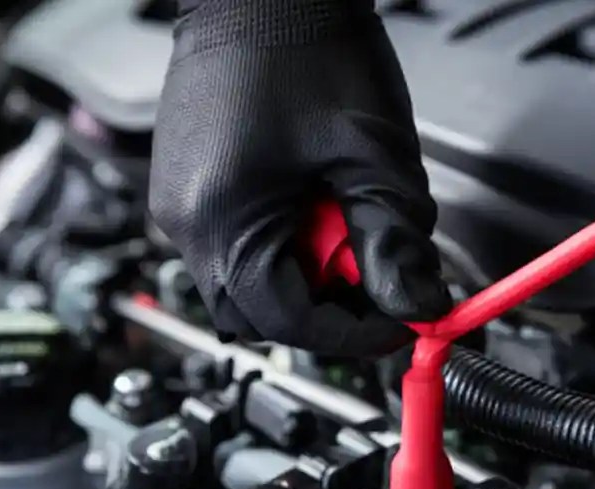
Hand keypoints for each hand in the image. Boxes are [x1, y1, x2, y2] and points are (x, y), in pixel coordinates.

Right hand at [148, 0, 449, 355]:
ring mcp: (178, 204)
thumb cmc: (310, 49)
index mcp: (223, 221)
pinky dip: (279, 241)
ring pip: (245, 282)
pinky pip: (231, 243)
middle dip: (326, 307)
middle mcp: (185, 223)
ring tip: (345, 221)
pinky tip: (313, 200)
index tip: (401, 323)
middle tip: (377, 274)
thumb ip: (396, 241)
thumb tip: (416, 304)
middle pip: (259, 314)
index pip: (289, 322)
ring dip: (303, 273)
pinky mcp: (185, 185)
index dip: (354, 332)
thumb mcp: (373, 158)